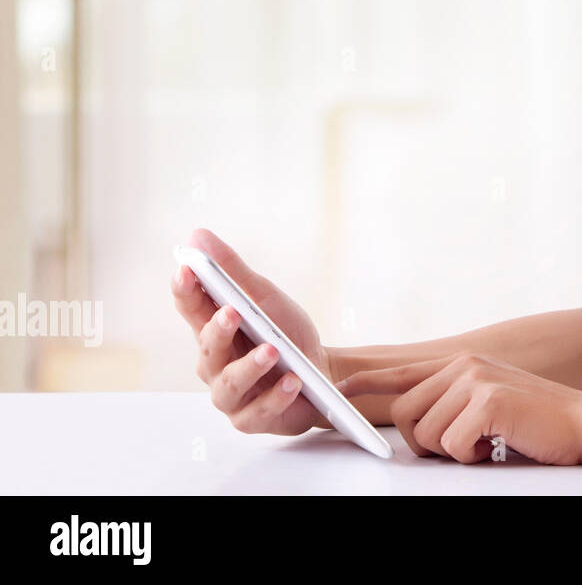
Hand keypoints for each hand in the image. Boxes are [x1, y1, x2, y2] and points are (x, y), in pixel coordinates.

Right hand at [172, 227, 333, 435]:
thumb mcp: (266, 298)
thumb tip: (198, 235)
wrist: (322, 374)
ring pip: (229, 383)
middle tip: (232, 312)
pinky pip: (259, 411)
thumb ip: (233, 271)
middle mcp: (214, 363)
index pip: (191, 308)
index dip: (186, 289)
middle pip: (207, 347)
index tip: (186, 269)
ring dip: (250, 366)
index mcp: (214, 329)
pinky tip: (293, 381)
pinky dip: (277, 395)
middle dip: (218, 329)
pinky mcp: (251, 419)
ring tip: (273, 351)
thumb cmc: (286, 333)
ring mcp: (231, 394)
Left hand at [338, 352, 581, 463]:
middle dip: (424, 443)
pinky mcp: (488, 402)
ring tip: (488, 442)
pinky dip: (473, 457)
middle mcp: (464, 366)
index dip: (367, 383)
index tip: (340, 391)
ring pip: (426, 435)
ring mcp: (476, 381)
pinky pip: (452, 446)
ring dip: (453, 452)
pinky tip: (499, 444)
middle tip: (462, 447)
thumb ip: (454, 401)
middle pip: (405, 414)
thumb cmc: (539, 421)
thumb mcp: (490, 400)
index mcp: (462, 364)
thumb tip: (418, 424)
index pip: (402, 373)